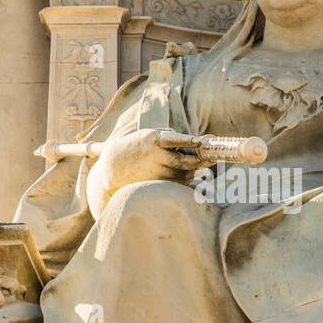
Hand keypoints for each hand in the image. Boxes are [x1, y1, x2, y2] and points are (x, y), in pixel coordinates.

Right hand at [86, 128, 206, 217]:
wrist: (111, 169)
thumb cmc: (134, 148)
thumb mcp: (148, 136)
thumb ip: (170, 138)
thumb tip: (195, 143)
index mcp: (153, 140)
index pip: (174, 140)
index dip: (188, 141)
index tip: (201, 141)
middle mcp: (155, 157)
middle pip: (186, 161)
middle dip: (201, 159)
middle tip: (211, 157)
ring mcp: (157, 173)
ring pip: (185, 173)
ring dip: (194, 169)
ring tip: (196, 163)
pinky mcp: (158, 185)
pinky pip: (179, 183)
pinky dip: (186, 178)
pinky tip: (184, 173)